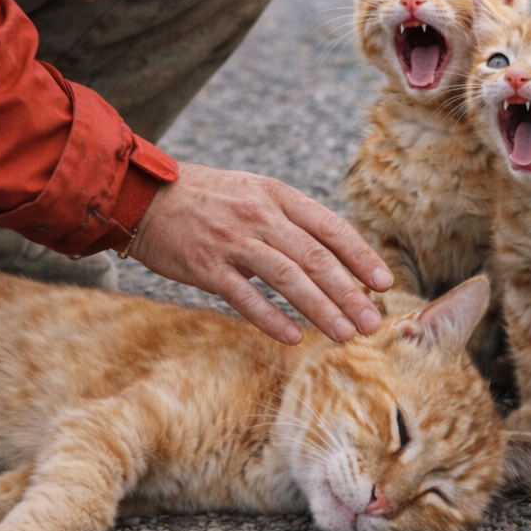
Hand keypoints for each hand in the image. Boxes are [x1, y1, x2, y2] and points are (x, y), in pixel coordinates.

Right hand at [133, 164, 393, 344]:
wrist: (146, 197)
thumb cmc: (209, 199)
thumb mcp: (256, 193)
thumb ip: (292, 221)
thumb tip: (336, 258)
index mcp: (277, 195)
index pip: (330, 227)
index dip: (360, 256)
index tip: (384, 283)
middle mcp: (260, 215)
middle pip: (315, 258)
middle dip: (349, 293)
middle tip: (371, 322)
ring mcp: (233, 241)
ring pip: (288, 278)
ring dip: (320, 309)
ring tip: (345, 334)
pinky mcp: (206, 266)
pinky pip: (245, 297)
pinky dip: (271, 318)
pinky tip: (293, 337)